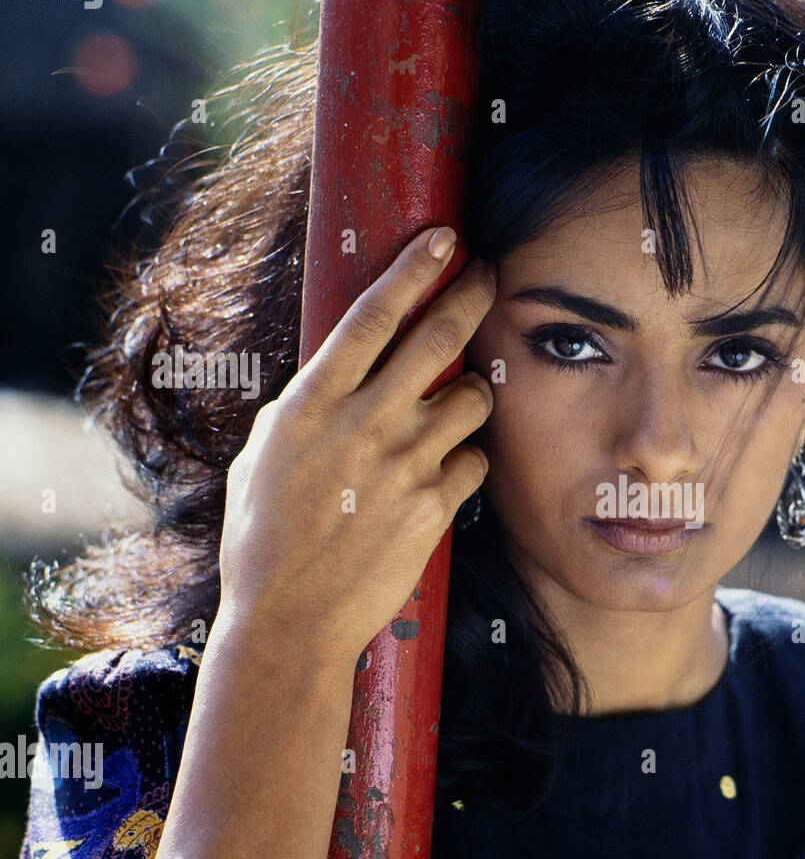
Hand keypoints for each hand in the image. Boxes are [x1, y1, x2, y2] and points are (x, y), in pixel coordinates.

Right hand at [217, 227, 493, 663]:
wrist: (290, 621)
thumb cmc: (262, 542)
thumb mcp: (261, 460)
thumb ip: (299, 413)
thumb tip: (328, 382)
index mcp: (311, 405)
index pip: (371, 317)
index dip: (413, 270)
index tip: (444, 237)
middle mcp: (362, 425)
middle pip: (438, 338)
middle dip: (473, 295)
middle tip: (489, 276)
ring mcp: (403, 465)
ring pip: (473, 399)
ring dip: (473, 393)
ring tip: (457, 405)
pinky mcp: (434, 508)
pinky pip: (475, 461)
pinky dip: (468, 459)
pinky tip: (447, 471)